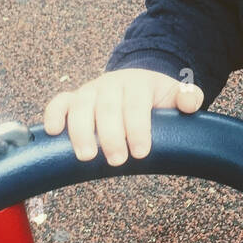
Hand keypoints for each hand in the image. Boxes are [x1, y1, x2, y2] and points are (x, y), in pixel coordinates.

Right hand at [43, 68, 203, 165]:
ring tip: (86, 156)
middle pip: (107, 107)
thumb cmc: (157, 98)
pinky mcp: (74, 99)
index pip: (136, 104)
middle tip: (117, 160)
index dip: (138, 127)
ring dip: (80, 130)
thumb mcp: (175, 96)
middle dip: (111, 135)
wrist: (139, 81)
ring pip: (80, 105)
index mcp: (139, 85)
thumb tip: (190, 103)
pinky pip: (59, 102)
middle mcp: (112, 85)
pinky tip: (52, 132)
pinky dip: (53, 114)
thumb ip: (188, 98)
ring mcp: (91, 91)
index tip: (141, 152)